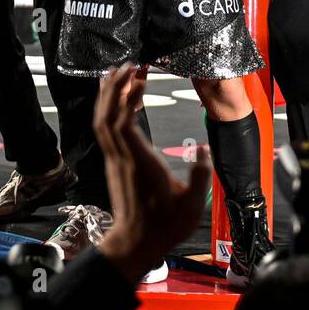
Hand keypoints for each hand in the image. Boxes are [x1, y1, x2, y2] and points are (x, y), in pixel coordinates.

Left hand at [94, 64, 212, 283]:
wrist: (135, 244)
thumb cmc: (164, 226)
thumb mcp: (191, 204)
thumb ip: (200, 175)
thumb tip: (205, 148)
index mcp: (140, 163)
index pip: (123, 124)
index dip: (126, 98)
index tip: (137, 77)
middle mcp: (121, 158)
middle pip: (107, 116)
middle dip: (114, 88)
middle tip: (128, 65)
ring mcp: (114, 161)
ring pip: (102, 122)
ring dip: (108, 97)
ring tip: (118, 74)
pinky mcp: (114, 164)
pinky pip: (105, 131)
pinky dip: (108, 111)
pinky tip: (117, 100)